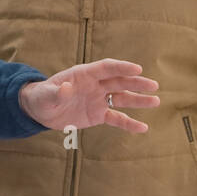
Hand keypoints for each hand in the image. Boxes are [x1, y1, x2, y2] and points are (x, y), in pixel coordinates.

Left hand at [18, 58, 158, 133]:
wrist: (41, 111)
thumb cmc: (42, 97)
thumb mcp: (46, 95)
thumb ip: (56, 93)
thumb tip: (66, 88)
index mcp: (84, 74)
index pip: (106, 68)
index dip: (121, 67)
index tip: (137, 69)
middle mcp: (95, 85)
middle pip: (119, 81)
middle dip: (136, 83)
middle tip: (153, 85)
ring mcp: (98, 99)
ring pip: (122, 98)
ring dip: (138, 100)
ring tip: (155, 101)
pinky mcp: (98, 114)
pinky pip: (116, 118)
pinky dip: (129, 123)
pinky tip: (143, 127)